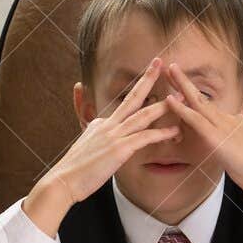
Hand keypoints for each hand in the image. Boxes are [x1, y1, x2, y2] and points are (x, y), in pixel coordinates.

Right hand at [22, 57, 180, 235]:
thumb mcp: (84, 146)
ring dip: (163, 105)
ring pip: (143, 115)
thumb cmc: (75, 170)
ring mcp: (113, 136)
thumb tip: (99, 131)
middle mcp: (108, 125)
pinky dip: (161, 133)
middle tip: (159, 62)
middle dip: (147, 78)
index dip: (140, 95)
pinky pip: (145, 137)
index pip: (124, 107)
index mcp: (100, 123)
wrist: (63, 181)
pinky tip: (175, 131)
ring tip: (180, 96)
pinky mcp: (119, 150)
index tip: (152, 83)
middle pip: (132, 97)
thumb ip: (93, 136)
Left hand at [160, 62, 242, 204]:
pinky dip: (181, 108)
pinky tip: (169, 100)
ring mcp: (223, 127)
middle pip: (203, 98)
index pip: (211, 109)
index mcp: (236, 123)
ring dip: (183, 85)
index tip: (185, 88)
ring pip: (199, 102)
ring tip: (170, 70)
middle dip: (187, 82)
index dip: (196, 98)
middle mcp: (229, 120)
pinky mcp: (217, 138)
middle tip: (173, 67)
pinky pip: (196, 120)